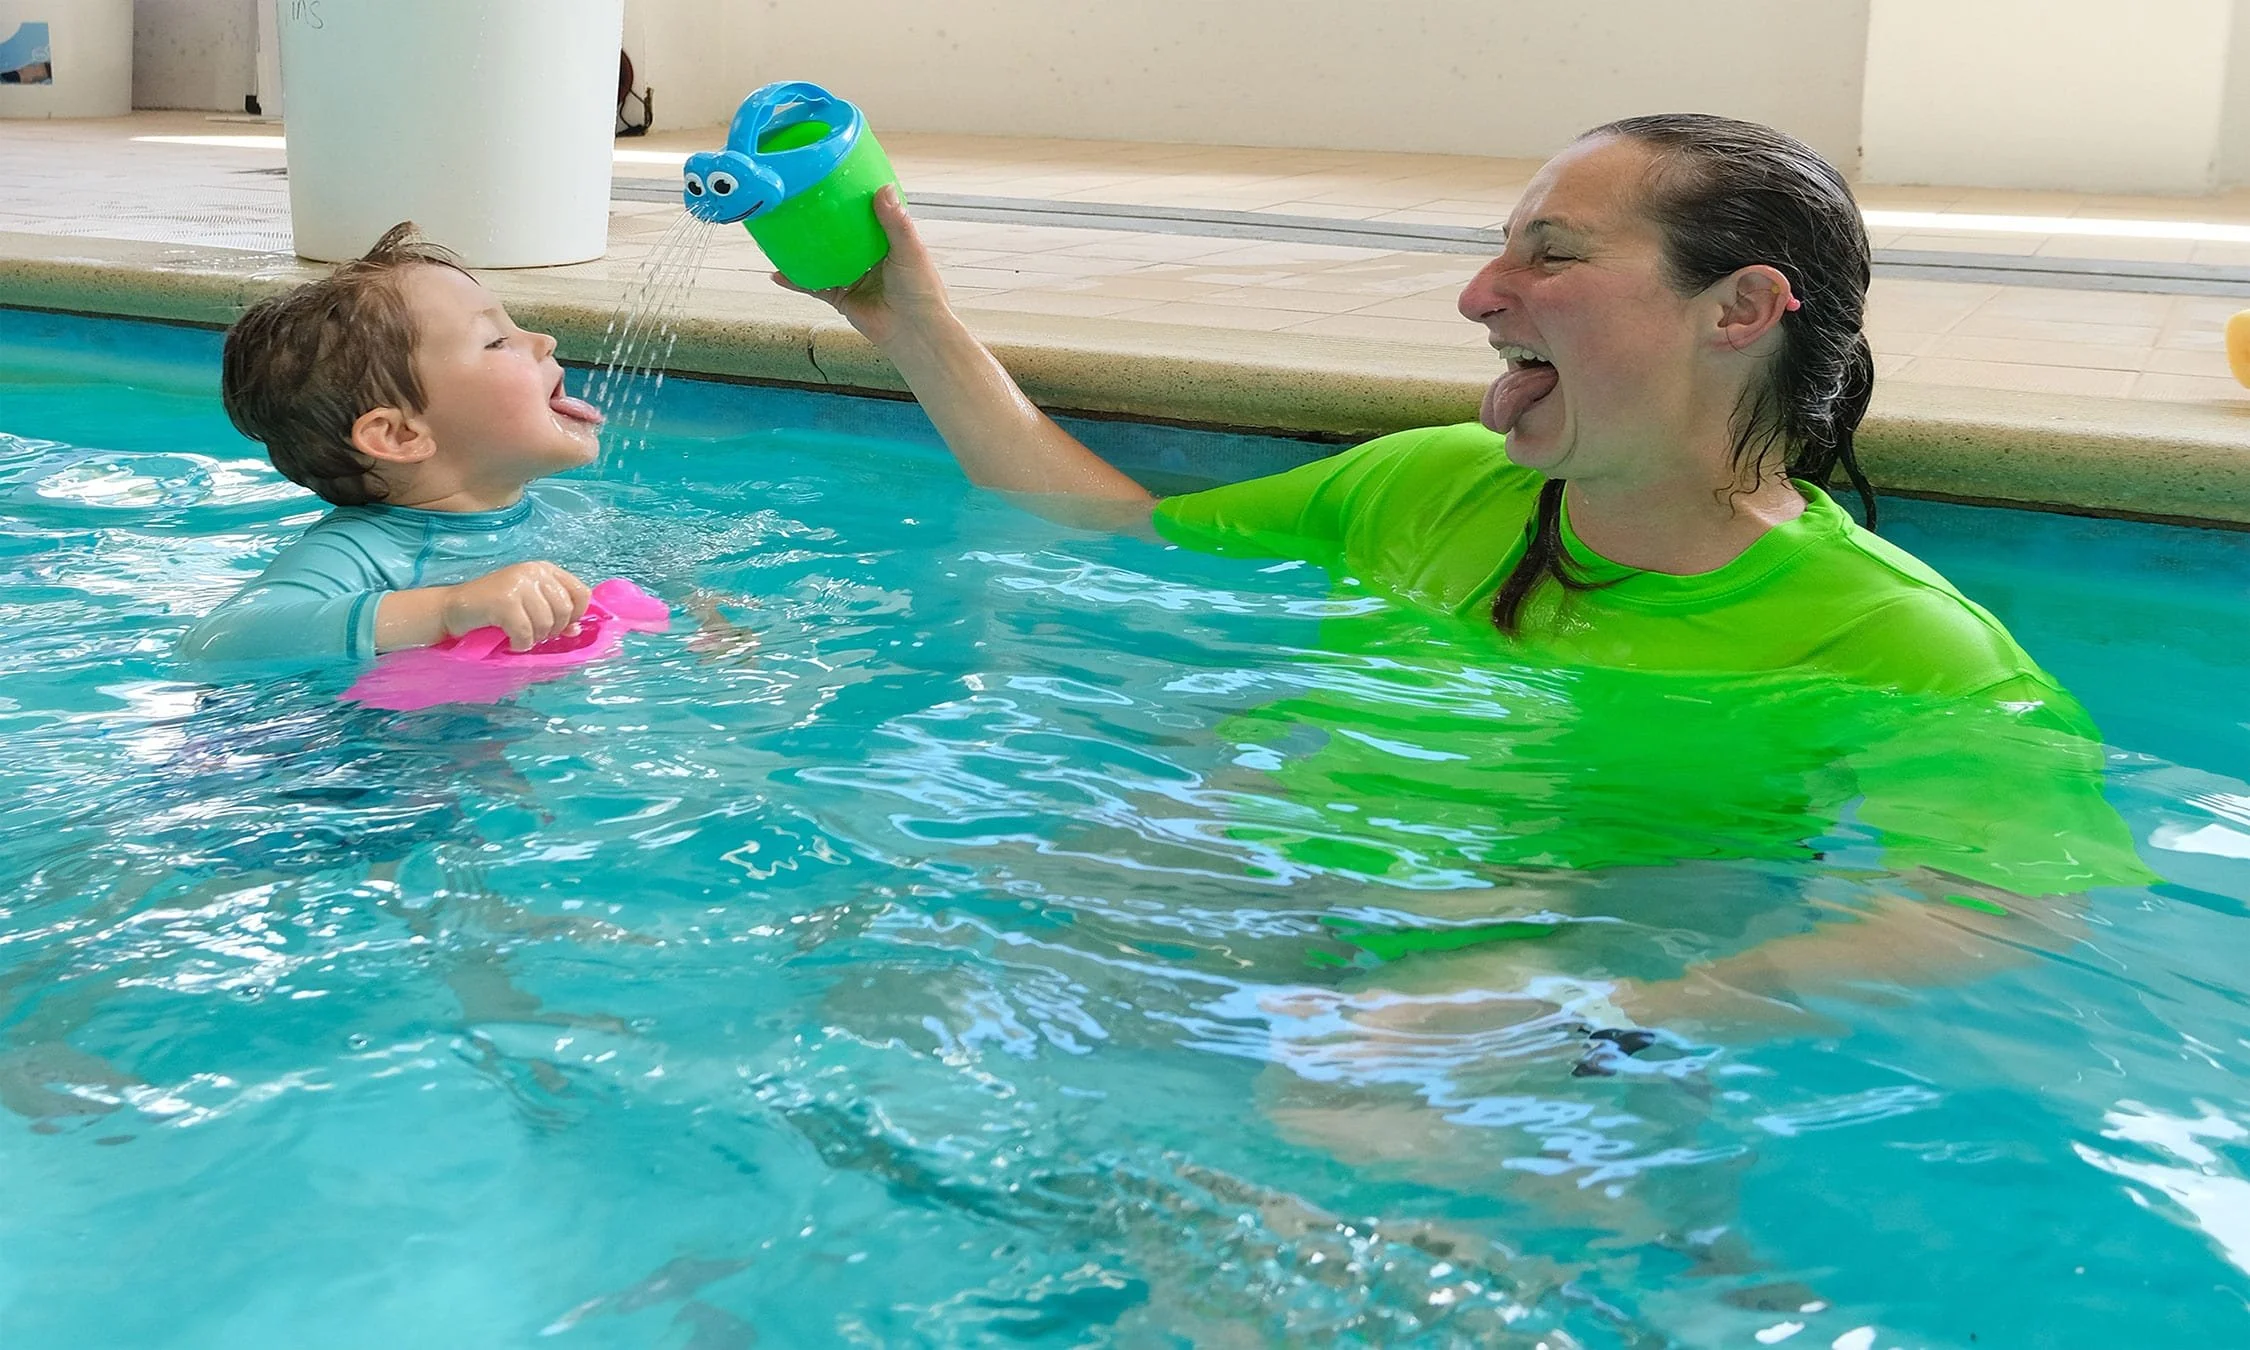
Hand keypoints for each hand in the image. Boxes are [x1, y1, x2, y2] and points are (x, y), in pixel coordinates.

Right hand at [440, 562, 590, 651]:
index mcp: (544, 569)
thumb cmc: (493, 609)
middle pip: (565, 610)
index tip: (560, 626)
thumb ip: (555, 613)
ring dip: (534, 638)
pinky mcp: (504, 601)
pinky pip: (525, 632)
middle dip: (552, 630)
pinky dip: (520, 643)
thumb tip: (576, 630)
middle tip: (533, 634)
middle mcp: (533, 571)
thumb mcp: (529, 606)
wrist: (453, 608)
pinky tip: (510, 641)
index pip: (581, 592)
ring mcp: (518, 583)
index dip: (575, 615)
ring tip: (519, 636)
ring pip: (546, 623)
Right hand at [773, 186, 953, 348]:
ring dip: (803, 250)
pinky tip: (777, 273)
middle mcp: (867, 260)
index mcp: (886, 244)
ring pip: (822, 260)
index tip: (835, 183)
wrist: (914, 331)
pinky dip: (796, 281)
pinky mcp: (841, 298)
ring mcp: (852, 278)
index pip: (866, 217)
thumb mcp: (910, 249)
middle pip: (839, 237)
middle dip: (822, 224)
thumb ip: (895, 221)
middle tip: (802, 204)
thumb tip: (882, 188)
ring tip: (782, 234)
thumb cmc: (921, 291)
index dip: (852, 202)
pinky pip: (814, 287)